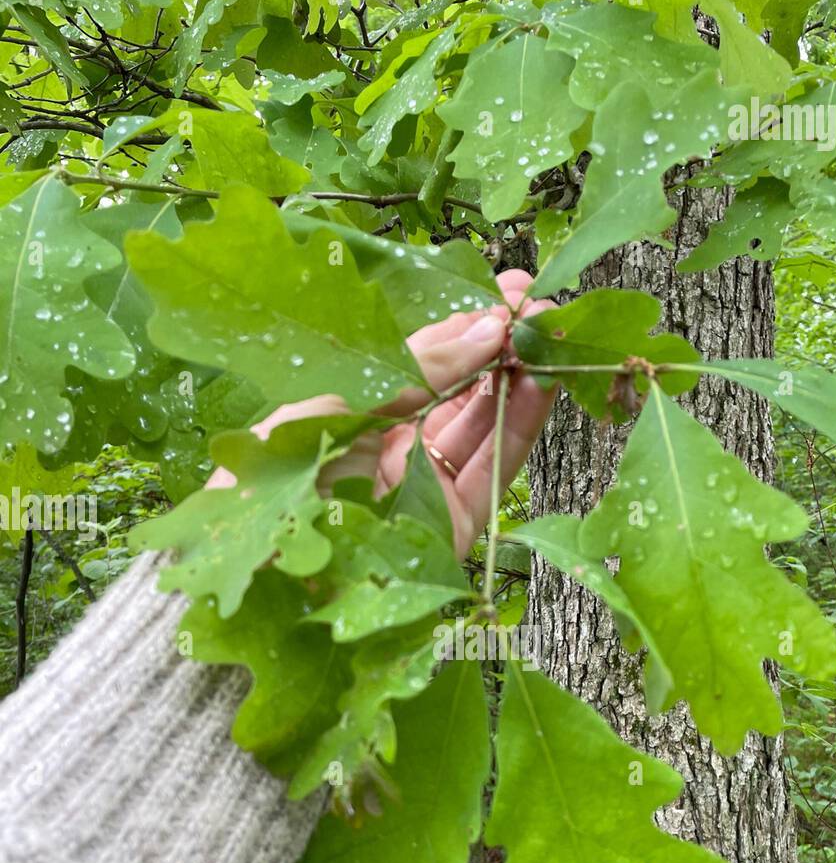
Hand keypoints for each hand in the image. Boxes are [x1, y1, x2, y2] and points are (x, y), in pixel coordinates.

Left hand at [208, 270, 556, 557]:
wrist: (260, 571)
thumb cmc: (271, 475)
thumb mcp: (337, 399)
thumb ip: (413, 367)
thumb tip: (486, 329)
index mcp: (355, 415)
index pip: (424, 365)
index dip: (466, 329)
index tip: (509, 291)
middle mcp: (392, 449)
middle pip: (461, 393)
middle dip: (502, 349)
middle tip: (540, 309)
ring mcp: (424, 489)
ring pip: (484, 428)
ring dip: (518, 381)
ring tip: (547, 338)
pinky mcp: (451, 529)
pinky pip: (494, 471)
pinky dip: (520, 427)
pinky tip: (538, 384)